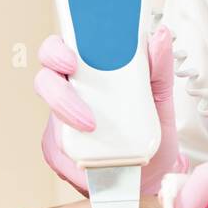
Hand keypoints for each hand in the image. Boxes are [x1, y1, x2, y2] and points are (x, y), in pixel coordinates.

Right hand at [34, 24, 188, 196]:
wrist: (154, 171)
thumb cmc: (151, 128)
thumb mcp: (161, 97)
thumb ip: (159, 66)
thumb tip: (160, 36)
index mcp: (88, 71)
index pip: (61, 49)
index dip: (57, 51)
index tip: (70, 61)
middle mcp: (71, 91)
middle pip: (46, 81)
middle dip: (59, 97)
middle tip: (87, 119)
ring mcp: (61, 121)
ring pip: (49, 119)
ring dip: (69, 135)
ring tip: (97, 145)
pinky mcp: (58, 150)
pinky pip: (56, 153)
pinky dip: (74, 162)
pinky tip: (91, 168)